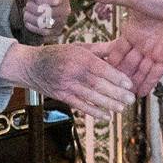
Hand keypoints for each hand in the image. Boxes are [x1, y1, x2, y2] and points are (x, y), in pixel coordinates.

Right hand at [0, 41, 133, 120]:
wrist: (31, 66)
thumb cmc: (59, 54)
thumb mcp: (78, 47)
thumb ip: (100, 49)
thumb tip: (120, 46)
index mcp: (79, 57)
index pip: (101, 68)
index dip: (116, 77)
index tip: (129, 84)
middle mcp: (73, 72)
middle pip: (98, 85)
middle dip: (116, 93)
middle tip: (131, 99)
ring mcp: (66, 86)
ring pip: (90, 97)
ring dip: (108, 104)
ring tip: (122, 109)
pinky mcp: (62, 96)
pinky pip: (80, 106)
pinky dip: (93, 112)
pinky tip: (106, 116)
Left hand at [15, 0, 69, 39]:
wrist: (35, 12)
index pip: (55, 0)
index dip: (41, 0)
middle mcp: (66, 10)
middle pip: (48, 12)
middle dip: (33, 9)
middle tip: (27, 6)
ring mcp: (62, 23)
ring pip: (44, 23)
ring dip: (30, 18)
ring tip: (26, 13)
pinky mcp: (55, 32)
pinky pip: (42, 32)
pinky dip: (32, 26)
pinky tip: (28, 21)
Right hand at [89, 0, 162, 96]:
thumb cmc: (162, 0)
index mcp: (131, 32)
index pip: (116, 50)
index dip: (108, 61)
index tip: (96, 72)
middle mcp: (141, 44)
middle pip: (127, 64)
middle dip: (117, 76)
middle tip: (105, 90)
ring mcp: (153, 53)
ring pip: (139, 72)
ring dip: (131, 84)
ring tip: (120, 97)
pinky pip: (154, 75)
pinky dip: (147, 85)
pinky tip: (138, 95)